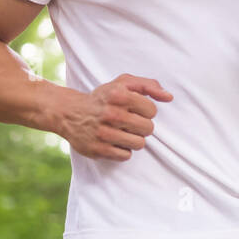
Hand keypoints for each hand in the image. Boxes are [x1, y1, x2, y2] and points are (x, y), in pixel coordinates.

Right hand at [58, 73, 172, 161]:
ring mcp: (104, 133)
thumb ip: (148, 85)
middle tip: (129, 123)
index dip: (145, 111)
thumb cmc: (103, 98)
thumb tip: (169, 97)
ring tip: (122, 132)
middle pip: (148, 129)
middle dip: (141, 126)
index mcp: (119, 95)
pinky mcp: (98, 149)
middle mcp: (111, 113)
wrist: (70, 113)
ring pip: (139, 144)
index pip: (152, 111)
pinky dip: (122, 150)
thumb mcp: (123, 83)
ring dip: (133, 139)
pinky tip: (113, 141)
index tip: (134, 110)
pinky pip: (125, 155)